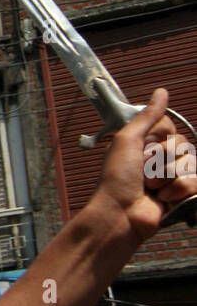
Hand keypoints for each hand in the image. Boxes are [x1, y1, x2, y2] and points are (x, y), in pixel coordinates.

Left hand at [93, 90, 196, 238]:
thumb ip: (147, 116)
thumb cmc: (116, 179)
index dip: (159, 136)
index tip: (144, 146)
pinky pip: (194, 181)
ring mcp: (172, 177)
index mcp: (146, 144)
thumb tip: (162, 92)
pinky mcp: (182, 194)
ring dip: (167, 175)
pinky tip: (162, 199)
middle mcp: (161, 159)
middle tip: (144, 171)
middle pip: (182, 143)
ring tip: (151, 188)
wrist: (120, 214)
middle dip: (162, 158)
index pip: (169, 128)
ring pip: (190, 162)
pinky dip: (177, 189)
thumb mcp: (127, 140)